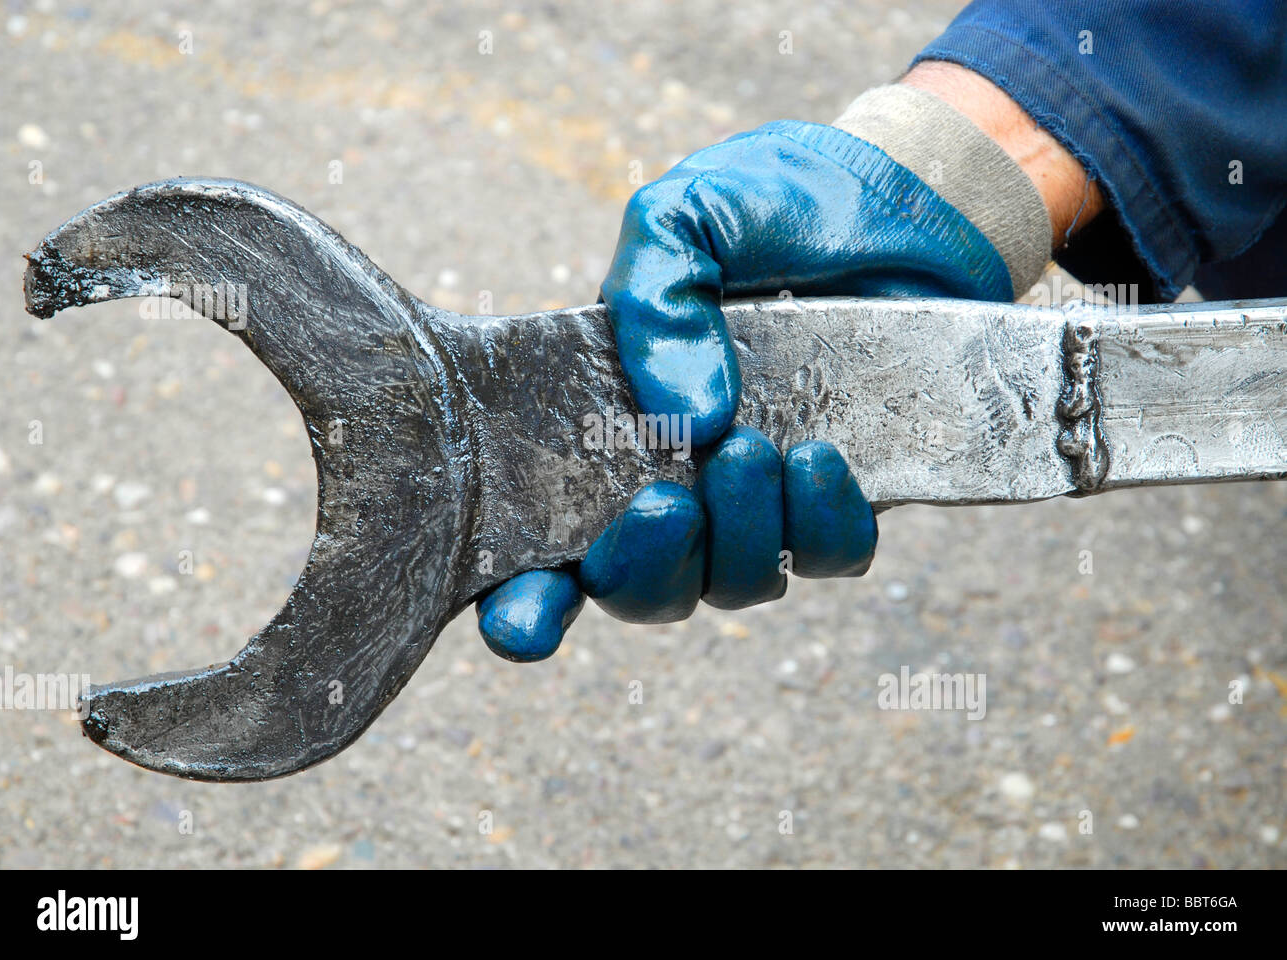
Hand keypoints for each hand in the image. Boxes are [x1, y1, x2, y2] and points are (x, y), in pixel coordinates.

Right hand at [477, 113, 1014, 661]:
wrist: (895, 194)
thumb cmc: (768, 205)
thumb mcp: (682, 217)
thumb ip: (652, 299)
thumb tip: (683, 421)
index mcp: (607, 426)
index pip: (547, 544)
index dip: (524, 605)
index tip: (520, 628)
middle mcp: (677, 479)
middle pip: (640, 591)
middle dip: (643, 568)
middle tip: (667, 499)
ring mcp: (760, 498)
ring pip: (735, 584)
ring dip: (740, 533)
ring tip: (754, 444)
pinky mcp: (844, 495)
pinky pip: (830, 558)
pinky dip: (821, 525)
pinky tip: (820, 454)